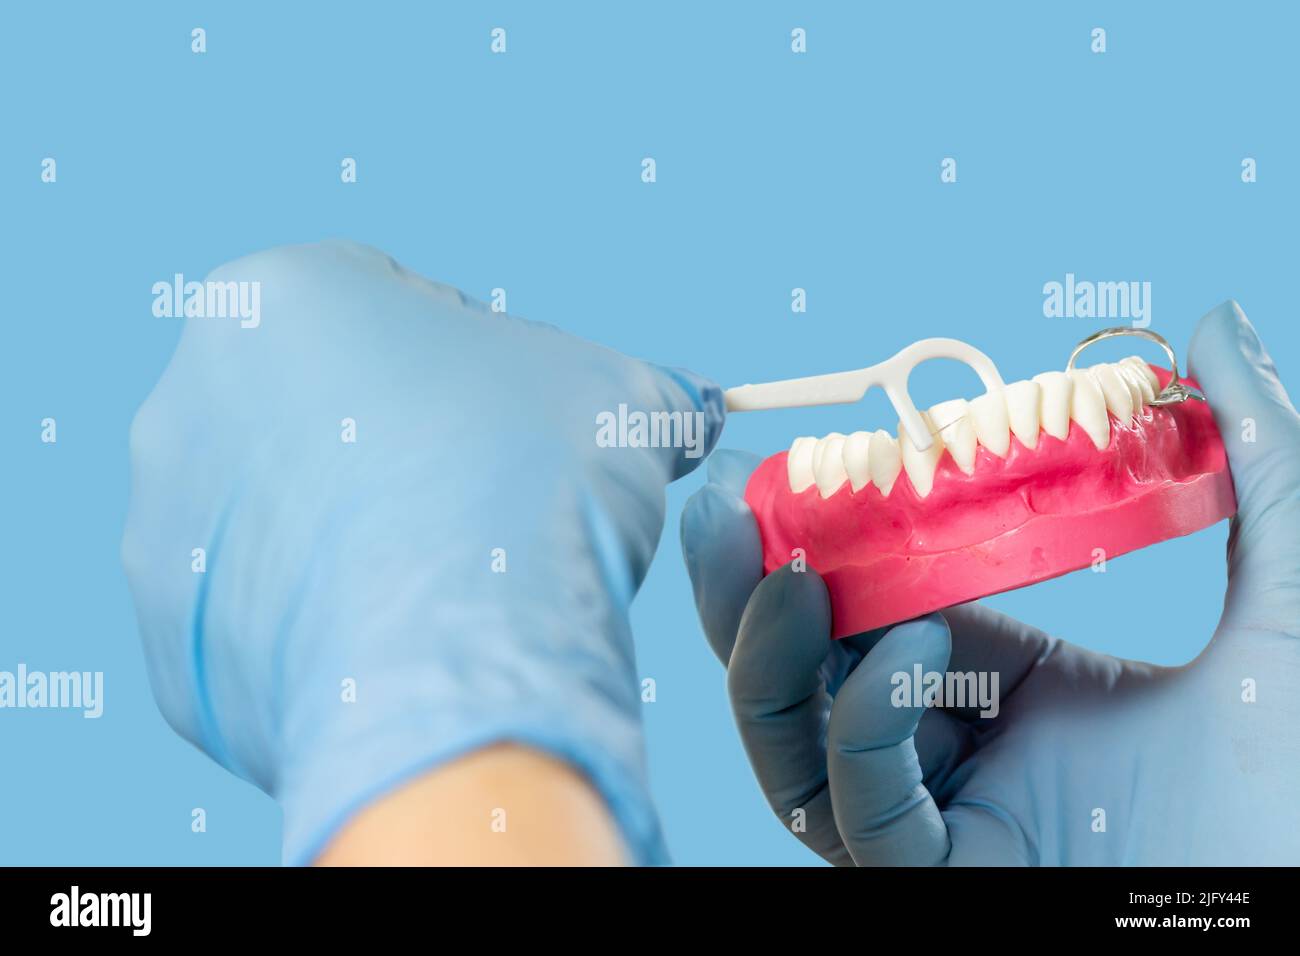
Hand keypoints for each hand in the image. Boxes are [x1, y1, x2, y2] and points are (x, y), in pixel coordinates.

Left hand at [123, 240, 722, 863]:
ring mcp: (166, 521)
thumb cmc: (530, 483)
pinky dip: (321, 624)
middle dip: (402, 448)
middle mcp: (192, 396)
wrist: (456, 652)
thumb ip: (644, 388)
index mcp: (279, 298)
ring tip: (439, 583)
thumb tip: (687, 405)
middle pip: (325, 410)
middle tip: (482, 506)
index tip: (516, 419)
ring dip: (353, 535)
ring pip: (282, 516)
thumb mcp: (617, 398)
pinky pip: (259, 615)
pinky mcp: (171, 635)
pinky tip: (392, 643)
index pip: (390, 306)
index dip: (474, 361)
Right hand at [681, 300, 1298, 864]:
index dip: (812, 538)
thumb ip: (1252, 456)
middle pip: (796, 678)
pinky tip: (915, 648)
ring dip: (768, 658)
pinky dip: (865, 725)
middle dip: (742, 595)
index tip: (773, 465)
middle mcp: (948, 747)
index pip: (867, 601)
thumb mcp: (1281, 589)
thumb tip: (1212, 320)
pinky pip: (863, 812)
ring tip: (787, 576)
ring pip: (794, 751)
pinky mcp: (947, 880)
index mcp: (994, 675)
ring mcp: (939, 821)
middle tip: (722, 511)